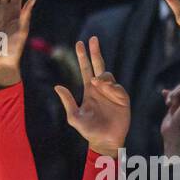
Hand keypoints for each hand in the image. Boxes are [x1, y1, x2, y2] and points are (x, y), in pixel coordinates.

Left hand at [53, 37, 129, 158]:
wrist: (105, 141)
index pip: (86, 69)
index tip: (79, 43)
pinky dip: (111, 86)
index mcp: (89, 91)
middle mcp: (100, 88)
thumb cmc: (88, 130)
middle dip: (95, 52)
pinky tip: (106, 89)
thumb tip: (57, 86)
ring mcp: (112, 92)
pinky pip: (116, 87)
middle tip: (92, 38)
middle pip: (98, 65)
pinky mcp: (122, 98)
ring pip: (107, 75)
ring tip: (96, 83)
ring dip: (101, 76)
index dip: (83, 57)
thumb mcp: (74, 117)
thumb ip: (67, 101)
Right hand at [159, 76, 179, 156]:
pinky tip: (164, 92)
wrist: (173, 133)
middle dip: (175, 92)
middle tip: (171, 102)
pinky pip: (171, 98)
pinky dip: (167, 95)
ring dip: (170, 96)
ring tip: (168, 104)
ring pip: (176, 93)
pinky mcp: (174, 108)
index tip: (176, 97)